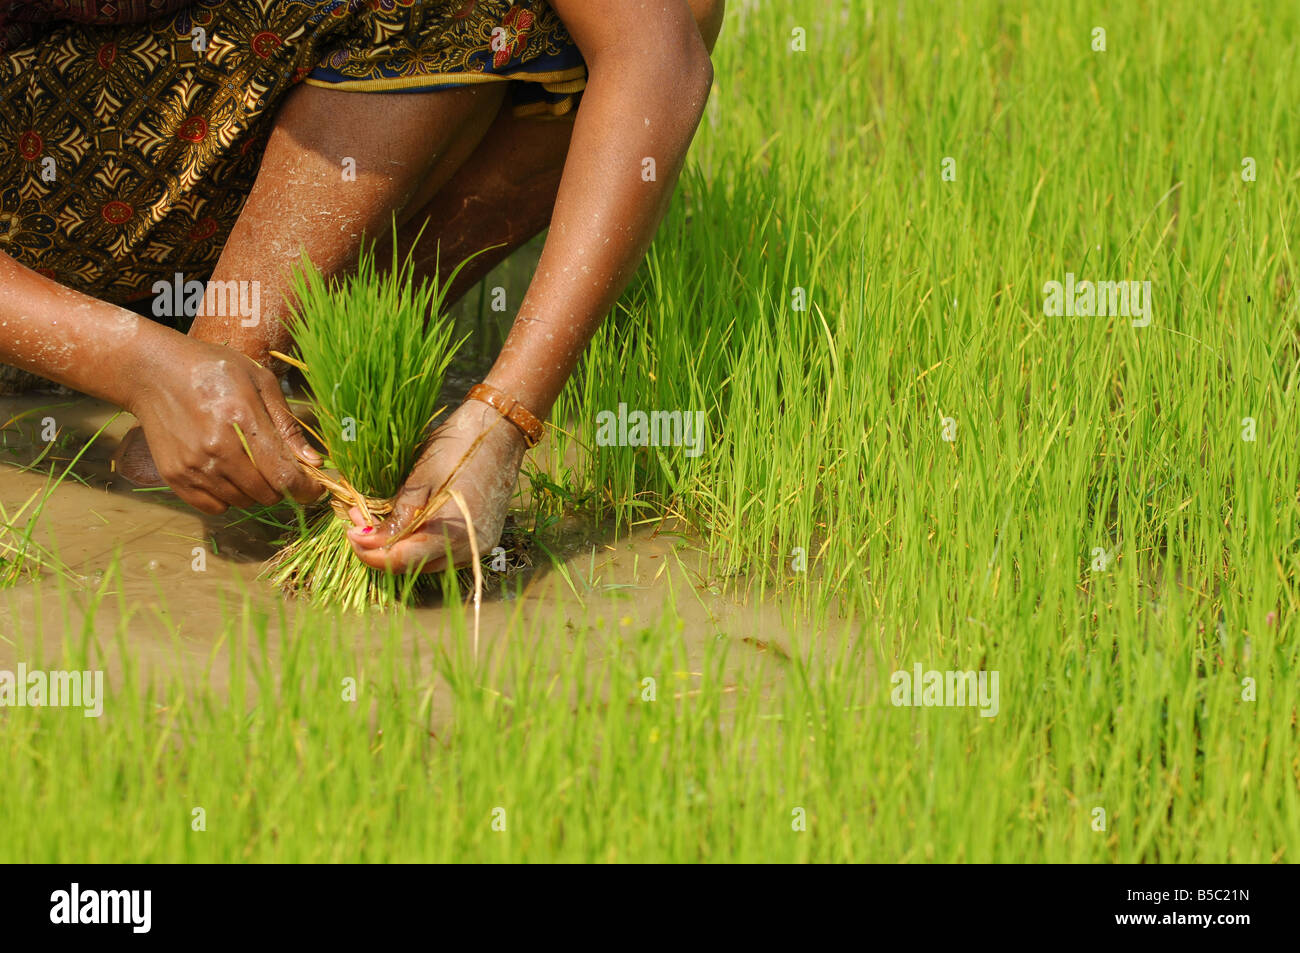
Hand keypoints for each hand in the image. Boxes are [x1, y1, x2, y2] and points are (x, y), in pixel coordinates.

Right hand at [116, 336, 322, 513]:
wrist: (153, 371)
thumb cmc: (213, 370)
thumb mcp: (260, 382)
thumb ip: (287, 426)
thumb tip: (314, 462)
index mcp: (243, 420)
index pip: (284, 476)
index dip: (307, 489)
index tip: (315, 487)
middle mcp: (218, 449)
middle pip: (267, 494)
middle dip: (280, 484)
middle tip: (274, 464)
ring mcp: (194, 466)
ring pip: (243, 502)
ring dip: (253, 489)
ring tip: (244, 459)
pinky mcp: (175, 477)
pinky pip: (215, 507)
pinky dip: (226, 496)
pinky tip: (224, 471)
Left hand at [347, 398, 526, 572]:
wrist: (503, 430)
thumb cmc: (460, 447)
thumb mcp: (421, 477)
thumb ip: (397, 516)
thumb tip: (367, 539)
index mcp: (452, 534)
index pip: (400, 561)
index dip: (369, 552)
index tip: (350, 532)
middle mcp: (469, 549)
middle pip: (413, 566)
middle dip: (380, 549)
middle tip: (360, 520)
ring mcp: (479, 545)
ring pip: (428, 561)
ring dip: (400, 546)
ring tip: (380, 519)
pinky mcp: (483, 537)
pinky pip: (445, 551)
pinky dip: (421, 541)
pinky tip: (408, 520)